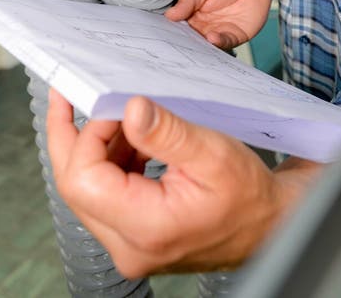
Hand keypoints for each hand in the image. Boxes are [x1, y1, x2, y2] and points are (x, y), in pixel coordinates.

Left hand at [47, 91, 319, 278]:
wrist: (271, 224)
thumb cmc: (250, 196)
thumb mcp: (213, 153)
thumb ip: (168, 132)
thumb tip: (131, 109)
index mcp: (146, 228)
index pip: (83, 180)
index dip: (86, 135)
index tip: (105, 104)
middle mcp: (129, 245)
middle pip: (75, 185)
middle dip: (72, 135)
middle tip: (69, 95)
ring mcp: (128, 242)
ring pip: (86, 187)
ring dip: (93, 144)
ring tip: (108, 110)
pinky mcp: (133, 233)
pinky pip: (104, 192)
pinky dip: (109, 158)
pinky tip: (126, 134)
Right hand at [165, 0, 271, 49]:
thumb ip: (188, 0)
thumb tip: (169, 15)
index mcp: (191, 16)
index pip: (178, 28)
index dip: (171, 32)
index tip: (164, 36)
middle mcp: (203, 28)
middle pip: (190, 40)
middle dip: (184, 44)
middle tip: (176, 46)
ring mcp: (217, 34)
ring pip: (206, 46)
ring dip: (200, 47)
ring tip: (195, 44)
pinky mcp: (233, 38)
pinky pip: (224, 44)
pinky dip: (218, 43)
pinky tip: (212, 38)